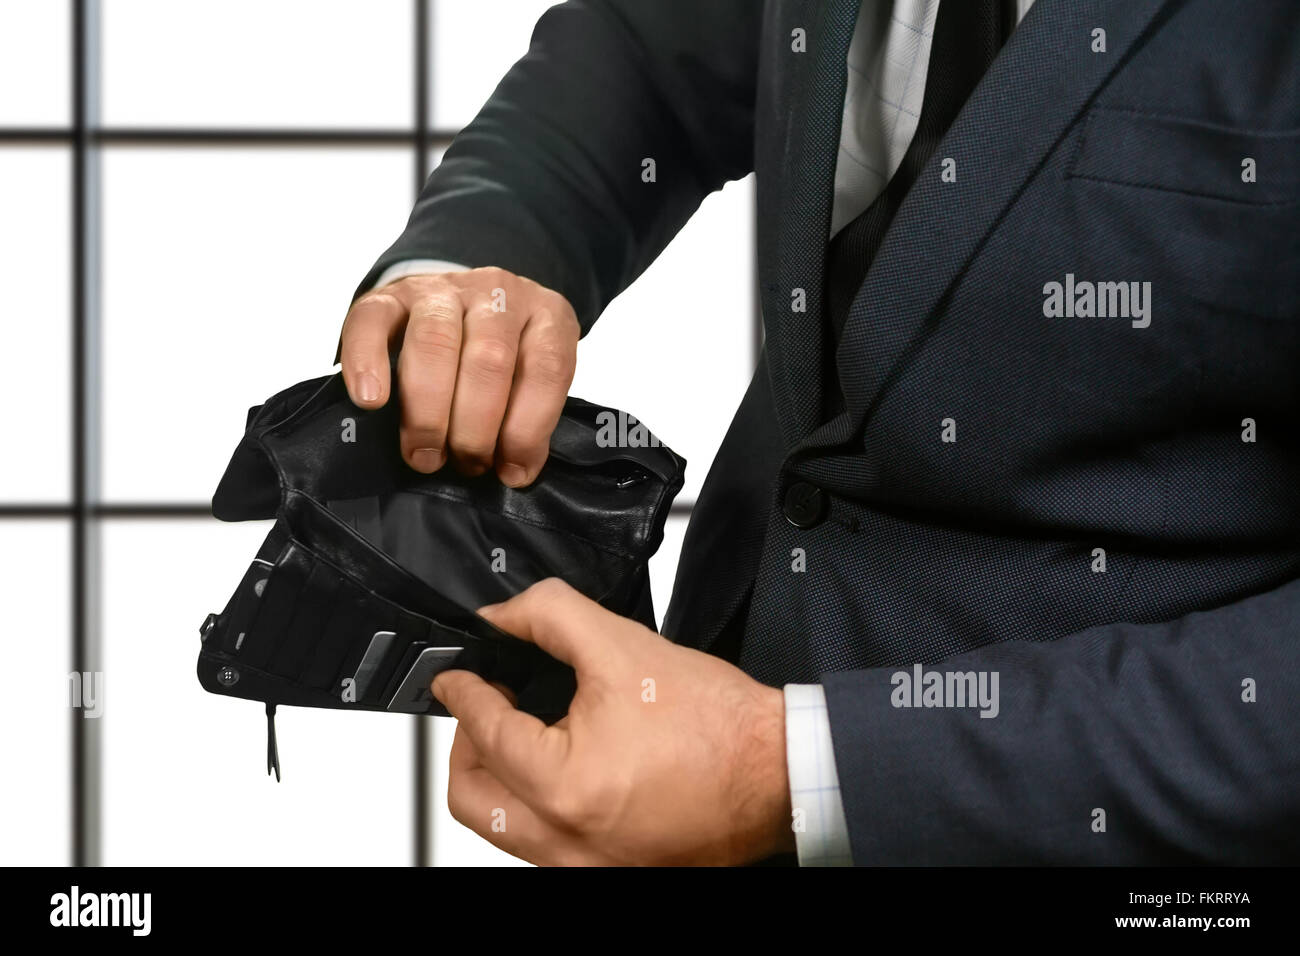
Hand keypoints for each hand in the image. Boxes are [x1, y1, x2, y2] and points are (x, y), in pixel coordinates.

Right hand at [338, 268, 579, 485]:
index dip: (529, 428)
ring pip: (435, 341)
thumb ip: (528, 418)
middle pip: (489, 359)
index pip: (547, 368)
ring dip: (429, 411)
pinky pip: (371, 321)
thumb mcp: (530, 380)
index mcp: (546, 316)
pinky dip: (367, 362)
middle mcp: (498, 293)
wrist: (458, 305)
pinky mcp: (390, 294)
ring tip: (424, 455)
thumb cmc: (500, 359)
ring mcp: (443, 288)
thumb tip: (514, 471)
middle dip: (475, 428)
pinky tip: (370, 401)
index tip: (512, 471)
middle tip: (465, 465)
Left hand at [431, 578, 795, 865]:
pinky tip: (562, 764)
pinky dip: (537, 803)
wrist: (777, 772)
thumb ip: (549, 616)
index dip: (463, 692)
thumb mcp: (622, 645)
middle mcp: (568, 843)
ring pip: (504, 826)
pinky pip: (543, 842)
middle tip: (488, 705)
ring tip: (525, 731)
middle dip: (468, 743)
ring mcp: (587, 867)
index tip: (456, 678)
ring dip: (500, 776)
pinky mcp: (608, 872)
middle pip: (472, 797)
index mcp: (564, 787)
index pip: (482, 732)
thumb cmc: (718, 725)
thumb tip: (501, 618)